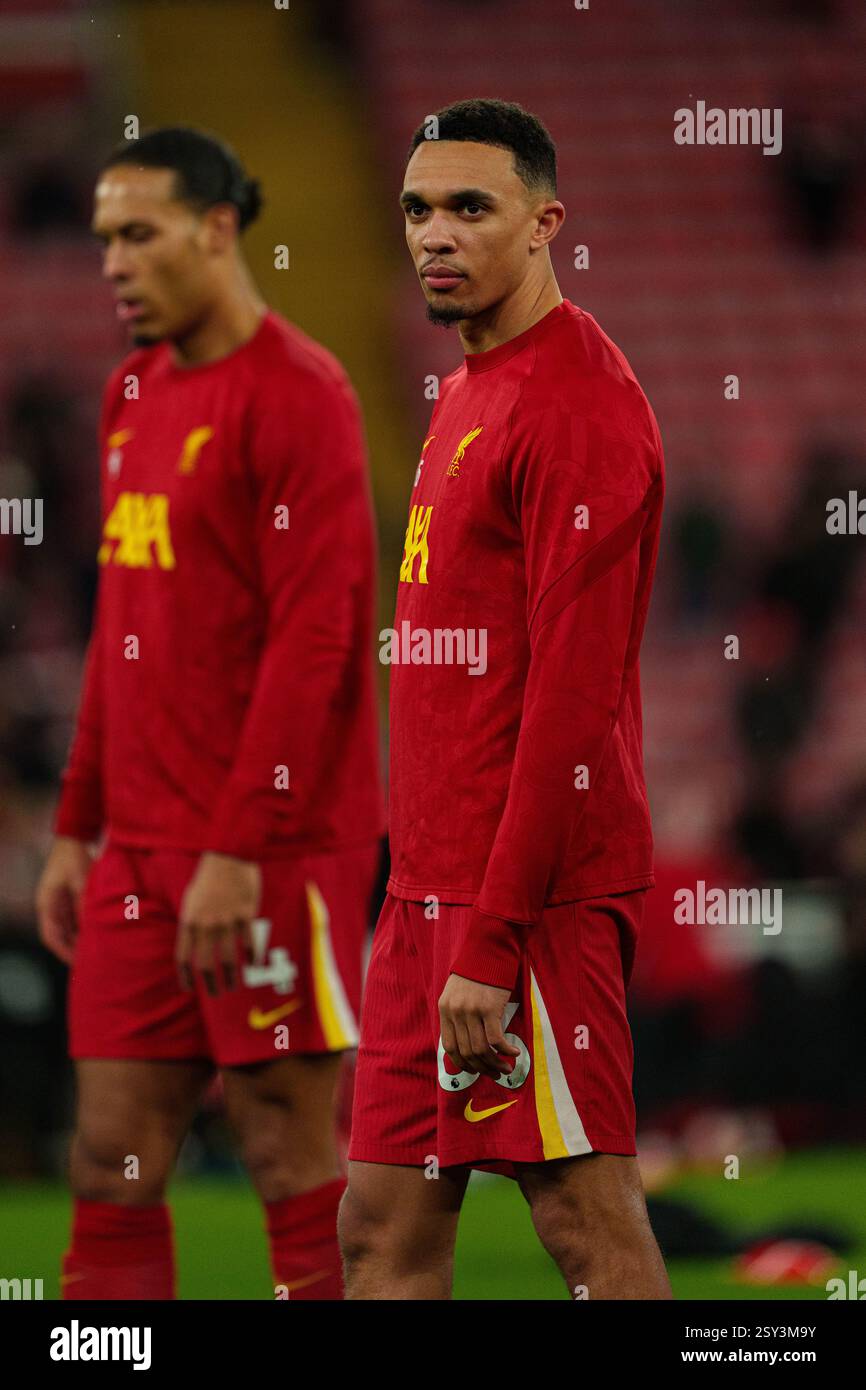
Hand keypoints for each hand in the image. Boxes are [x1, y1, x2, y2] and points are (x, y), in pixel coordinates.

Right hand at [35, 836, 93, 965]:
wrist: (75, 837)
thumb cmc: (74, 858)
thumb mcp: (81, 883)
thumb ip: (85, 906)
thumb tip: (91, 929)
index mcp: (47, 905)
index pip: (51, 937)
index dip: (63, 953)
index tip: (78, 965)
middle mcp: (50, 907)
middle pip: (60, 936)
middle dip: (74, 950)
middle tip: (92, 963)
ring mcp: (59, 903)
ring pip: (68, 929)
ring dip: (80, 940)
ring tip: (98, 952)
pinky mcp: (69, 898)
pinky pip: (75, 919)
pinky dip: (84, 928)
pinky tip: (99, 934)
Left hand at [176, 852, 260, 994]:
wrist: (228, 856)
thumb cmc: (208, 877)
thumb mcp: (191, 899)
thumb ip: (192, 923)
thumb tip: (193, 946)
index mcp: (189, 920)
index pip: (183, 956)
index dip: (184, 976)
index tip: (188, 988)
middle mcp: (206, 924)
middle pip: (205, 963)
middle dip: (209, 983)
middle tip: (214, 995)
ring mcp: (226, 920)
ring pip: (228, 957)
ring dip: (230, 977)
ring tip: (232, 987)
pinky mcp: (245, 914)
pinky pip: (249, 942)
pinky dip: (251, 956)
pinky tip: (253, 965)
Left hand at [438, 973, 520, 1078]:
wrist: (487, 950)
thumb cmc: (475, 972)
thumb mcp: (457, 993)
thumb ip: (458, 1015)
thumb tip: (468, 1044)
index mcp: (445, 1010)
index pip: (449, 1047)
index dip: (463, 1064)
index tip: (475, 1070)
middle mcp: (456, 1012)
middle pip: (467, 1052)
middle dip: (482, 1068)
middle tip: (495, 1073)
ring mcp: (472, 1011)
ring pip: (481, 1049)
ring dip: (495, 1063)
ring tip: (506, 1068)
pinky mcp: (489, 1008)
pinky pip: (496, 1039)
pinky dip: (505, 1050)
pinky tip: (514, 1052)